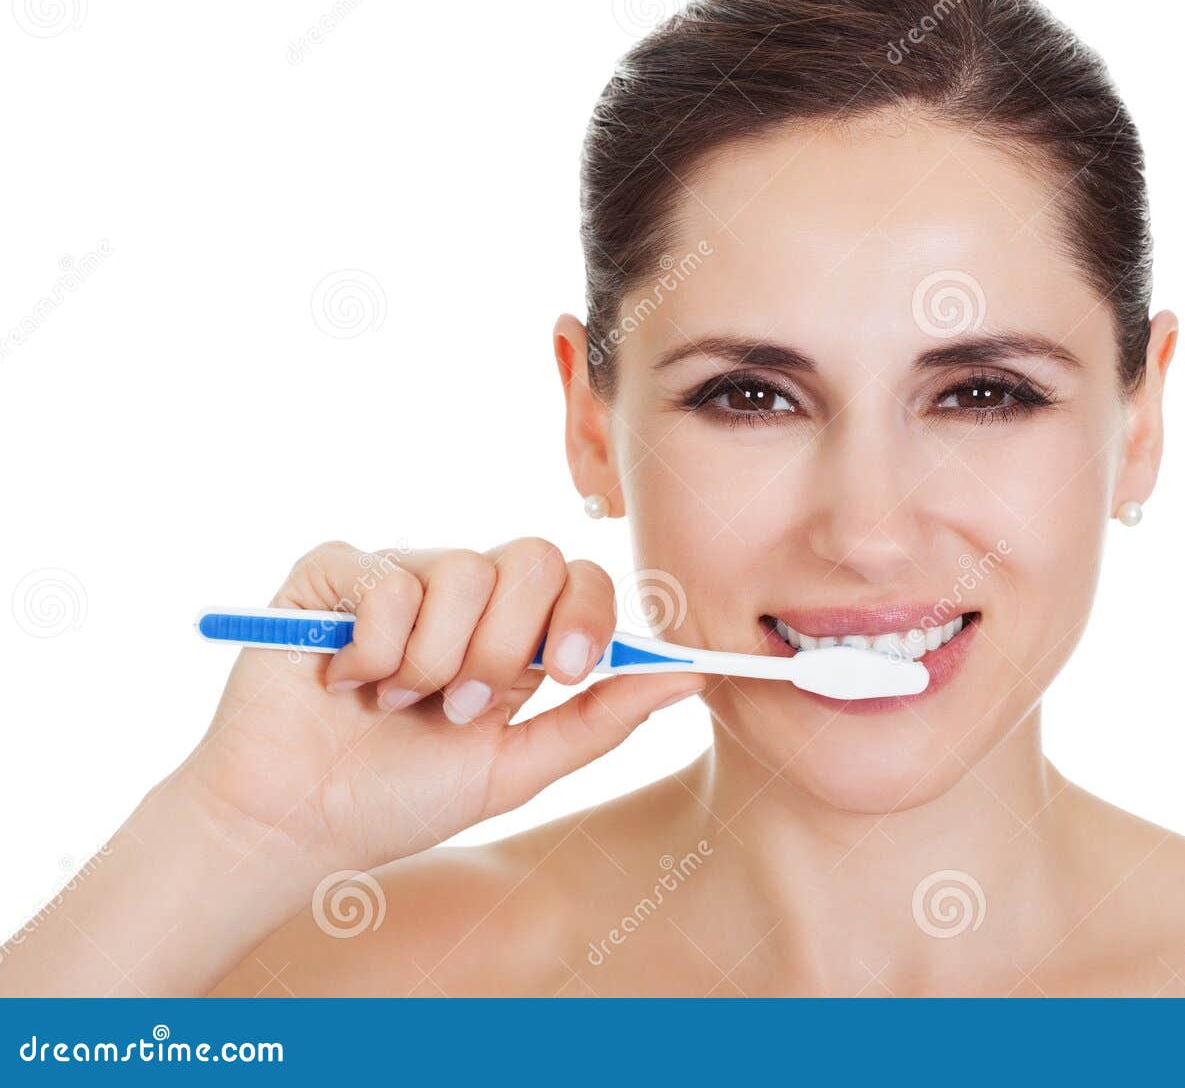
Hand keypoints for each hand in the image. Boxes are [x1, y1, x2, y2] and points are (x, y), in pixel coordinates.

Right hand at [173, 539, 703, 876]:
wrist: (293, 825)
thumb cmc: (400, 798)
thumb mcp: (514, 769)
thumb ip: (600, 721)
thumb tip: (693, 677)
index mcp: (515, 633)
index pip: (580, 578)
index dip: (586, 616)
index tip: (571, 674)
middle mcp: (464, 594)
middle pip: (534, 558)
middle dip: (507, 645)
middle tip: (463, 707)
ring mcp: (400, 575)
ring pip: (463, 569)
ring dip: (433, 659)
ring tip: (394, 703)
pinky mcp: (334, 571)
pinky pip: (386, 577)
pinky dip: (372, 646)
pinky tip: (344, 681)